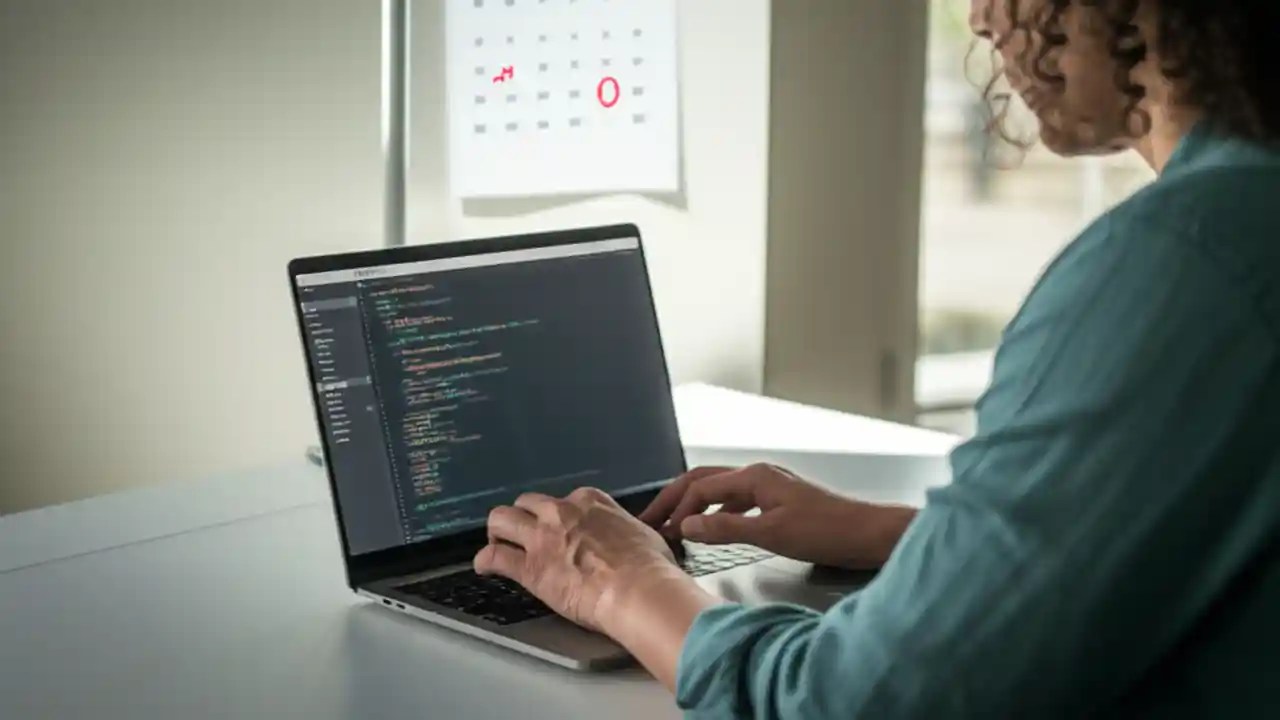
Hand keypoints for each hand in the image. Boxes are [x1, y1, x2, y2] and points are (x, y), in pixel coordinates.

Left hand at [475, 487, 693, 633]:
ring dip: (498, 530)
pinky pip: (494, 556)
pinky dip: (485, 560)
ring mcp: (542, 539)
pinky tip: (484, 566)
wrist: (639, 590)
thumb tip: (627, 539)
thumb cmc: (650, 566)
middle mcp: (561, 513)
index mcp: (590, 502)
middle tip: (524, 533)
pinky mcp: (529, 568)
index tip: (561, 528)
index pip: (564, 500)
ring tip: (498, 541)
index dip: (560, 516)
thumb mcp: (640, 532)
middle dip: (524, 517)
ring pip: (502, 519)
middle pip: (527, 503)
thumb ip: (622, 531)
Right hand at [640, 464, 917, 569]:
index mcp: (754, 476)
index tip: (656, 529)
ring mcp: (769, 487)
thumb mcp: (771, 533)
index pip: (700, 487)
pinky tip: (712, 528)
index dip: (674, 508)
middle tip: (651, 519)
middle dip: (675, 498)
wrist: (868, 534)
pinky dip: (716, 513)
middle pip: (704, 481)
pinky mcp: (779, 502)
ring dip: (694, 506)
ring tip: (674, 525)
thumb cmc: (827, 531)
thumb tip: (686, 524)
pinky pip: (736, 502)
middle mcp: (759, 475)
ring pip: (719, 491)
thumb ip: (726, 528)